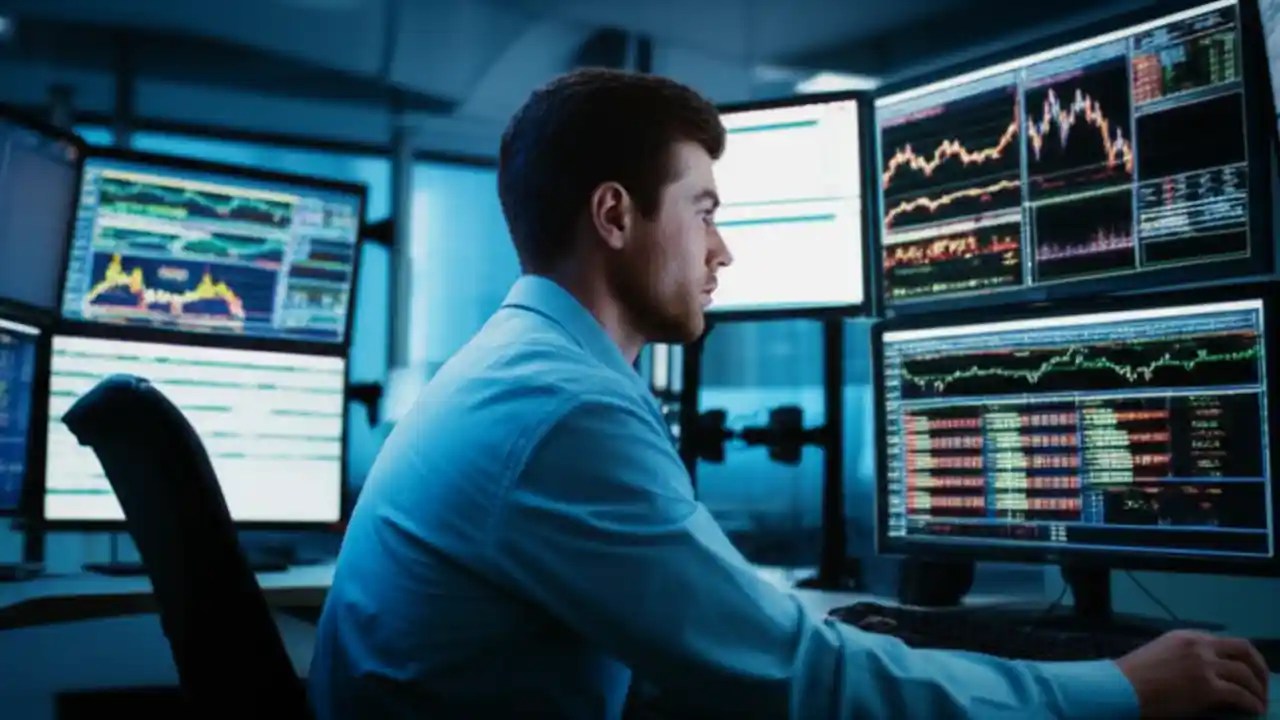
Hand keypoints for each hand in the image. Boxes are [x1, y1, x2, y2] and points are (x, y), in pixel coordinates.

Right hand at [1116, 629, 1269, 717]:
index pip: (1228, 642)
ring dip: (1258, 691)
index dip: (1244, 657)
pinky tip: (1254, 710)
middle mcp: (1200, 646)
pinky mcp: (1207, 688)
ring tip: (1259, 703)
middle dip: (1259, 669)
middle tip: (1262, 685)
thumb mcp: (1162, 653)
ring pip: (1246, 674)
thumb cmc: (1136, 675)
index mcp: (1188, 636)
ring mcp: (1204, 666)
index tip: (1248, 671)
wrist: (1122, 687)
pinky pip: (1240, 695)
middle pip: (1245, 651)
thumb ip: (1185, 655)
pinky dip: (1252, 703)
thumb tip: (1208, 671)